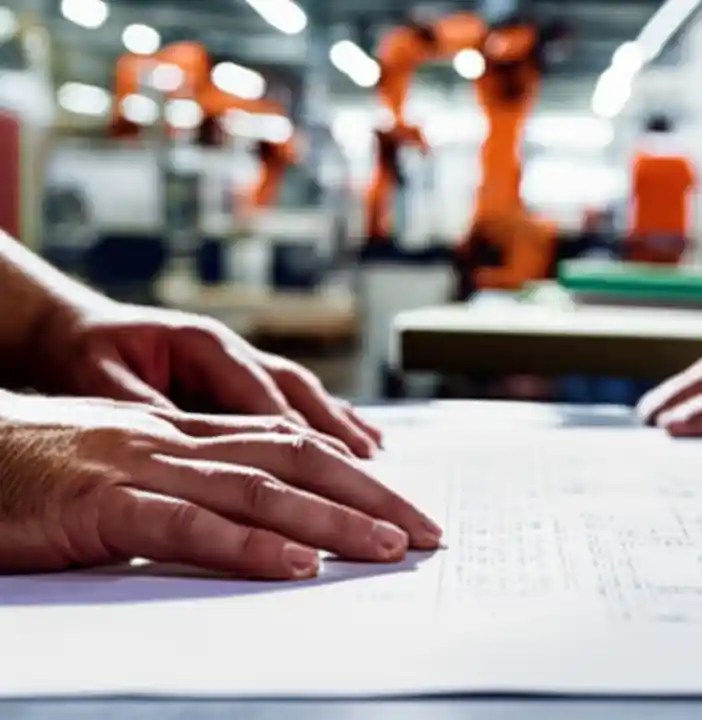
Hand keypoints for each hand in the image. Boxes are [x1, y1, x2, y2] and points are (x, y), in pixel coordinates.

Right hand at [0, 393, 440, 578]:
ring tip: (388, 549)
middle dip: (370, 497)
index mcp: (187, 433)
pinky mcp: (104, 503)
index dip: (357, 476)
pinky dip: (250, 547)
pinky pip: (190, 525)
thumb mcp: (129, 469)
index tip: (406, 508)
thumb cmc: (36, 470)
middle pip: (298, 462)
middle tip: (426, 532)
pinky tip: (296, 567)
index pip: (294, 447)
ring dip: (333, 522)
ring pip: (260, 491)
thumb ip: (191, 485)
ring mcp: (143, 467)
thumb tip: (259, 519)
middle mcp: (178, 441)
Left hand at [28, 301, 382, 457]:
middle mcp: (234, 350)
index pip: (261, 394)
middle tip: (375, 476)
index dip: (297, 435)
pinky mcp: (244, 381)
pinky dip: (333, 426)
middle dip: (341, 438)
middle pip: (301, 395)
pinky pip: (299, 404)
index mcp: (203, 343)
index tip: (329, 470)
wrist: (76, 326)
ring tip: (379, 462)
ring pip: (308, 397)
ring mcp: (244, 363)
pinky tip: (361, 448)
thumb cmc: (86, 350)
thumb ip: (141, 405)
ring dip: (345, 431)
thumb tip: (177, 433)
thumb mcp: (99, 377)